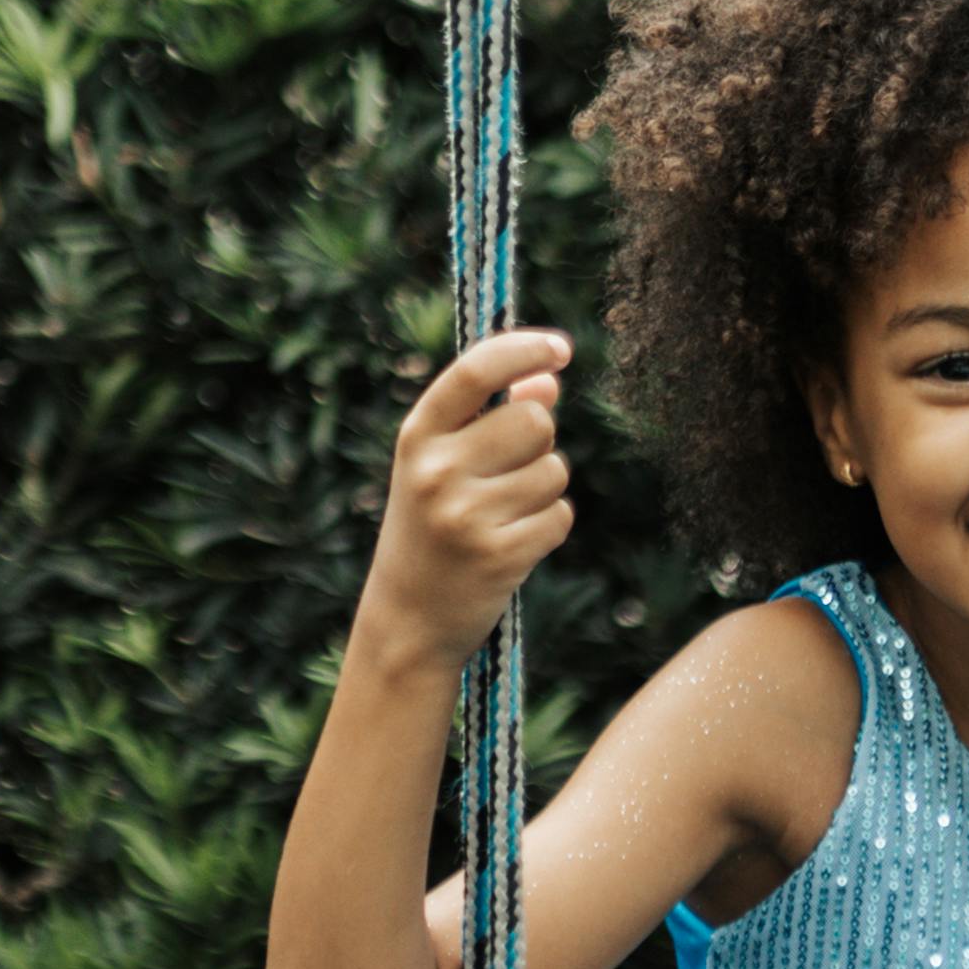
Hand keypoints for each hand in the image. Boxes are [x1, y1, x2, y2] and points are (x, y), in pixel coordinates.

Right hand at [366, 327, 573, 668]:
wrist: (408, 620)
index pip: (476, 370)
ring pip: (554, 470)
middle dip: (539, 442)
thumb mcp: (444, 466)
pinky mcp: (499, 556)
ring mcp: (466, 515)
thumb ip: (493, 417)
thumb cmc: (432, 529)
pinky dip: (549, 527)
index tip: (561, 349)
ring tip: (504, 516)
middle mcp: (436, 471)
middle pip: (535, 420)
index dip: (524, 349)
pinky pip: (560, 516)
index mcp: (418, 437)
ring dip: (545, 490)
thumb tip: (550, 379)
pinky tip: (514, 545)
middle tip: (508, 474)